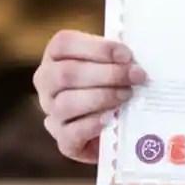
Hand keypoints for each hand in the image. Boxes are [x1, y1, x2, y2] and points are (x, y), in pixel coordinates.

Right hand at [34, 30, 146, 163]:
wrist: (115, 126)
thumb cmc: (116, 82)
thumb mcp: (115, 62)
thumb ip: (120, 57)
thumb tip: (137, 59)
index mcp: (56, 55)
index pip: (64, 43)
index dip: (98, 48)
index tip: (126, 55)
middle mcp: (47, 82)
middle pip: (66, 74)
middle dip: (107, 74)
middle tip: (136, 76)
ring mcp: (52, 112)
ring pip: (66, 103)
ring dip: (103, 97)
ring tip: (127, 94)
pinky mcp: (63, 140)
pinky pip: (71, 133)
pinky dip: (94, 124)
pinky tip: (112, 118)